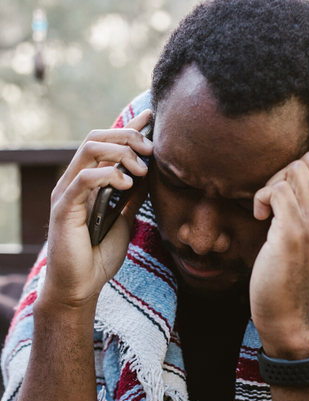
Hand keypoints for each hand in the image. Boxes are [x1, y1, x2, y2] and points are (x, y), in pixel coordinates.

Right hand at [44, 110, 151, 308]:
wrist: (82, 285)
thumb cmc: (100, 254)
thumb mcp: (126, 218)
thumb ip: (134, 195)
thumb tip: (151, 173)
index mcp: (90, 180)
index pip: (107, 142)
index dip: (129, 126)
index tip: (152, 115)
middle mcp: (75, 180)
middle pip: (97, 137)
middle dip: (128, 136)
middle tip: (151, 151)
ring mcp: (67, 191)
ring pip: (89, 149)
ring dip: (120, 153)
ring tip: (140, 170)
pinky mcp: (63, 207)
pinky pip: (83, 178)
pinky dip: (107, 175)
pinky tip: (125, 184)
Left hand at [250, 151, 308, 357]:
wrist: (287, 313)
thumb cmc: (289, 275)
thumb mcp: (307, 238)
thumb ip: (307, 210)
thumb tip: (290, 182)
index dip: (297, 169)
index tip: (283, 194)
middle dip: (284, 171)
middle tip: (271, 200)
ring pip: (294, 171)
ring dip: (271, 184)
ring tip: (265, 210)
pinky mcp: (292, 233)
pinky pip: (278, 191)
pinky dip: (261, 198)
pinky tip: (259, 218)